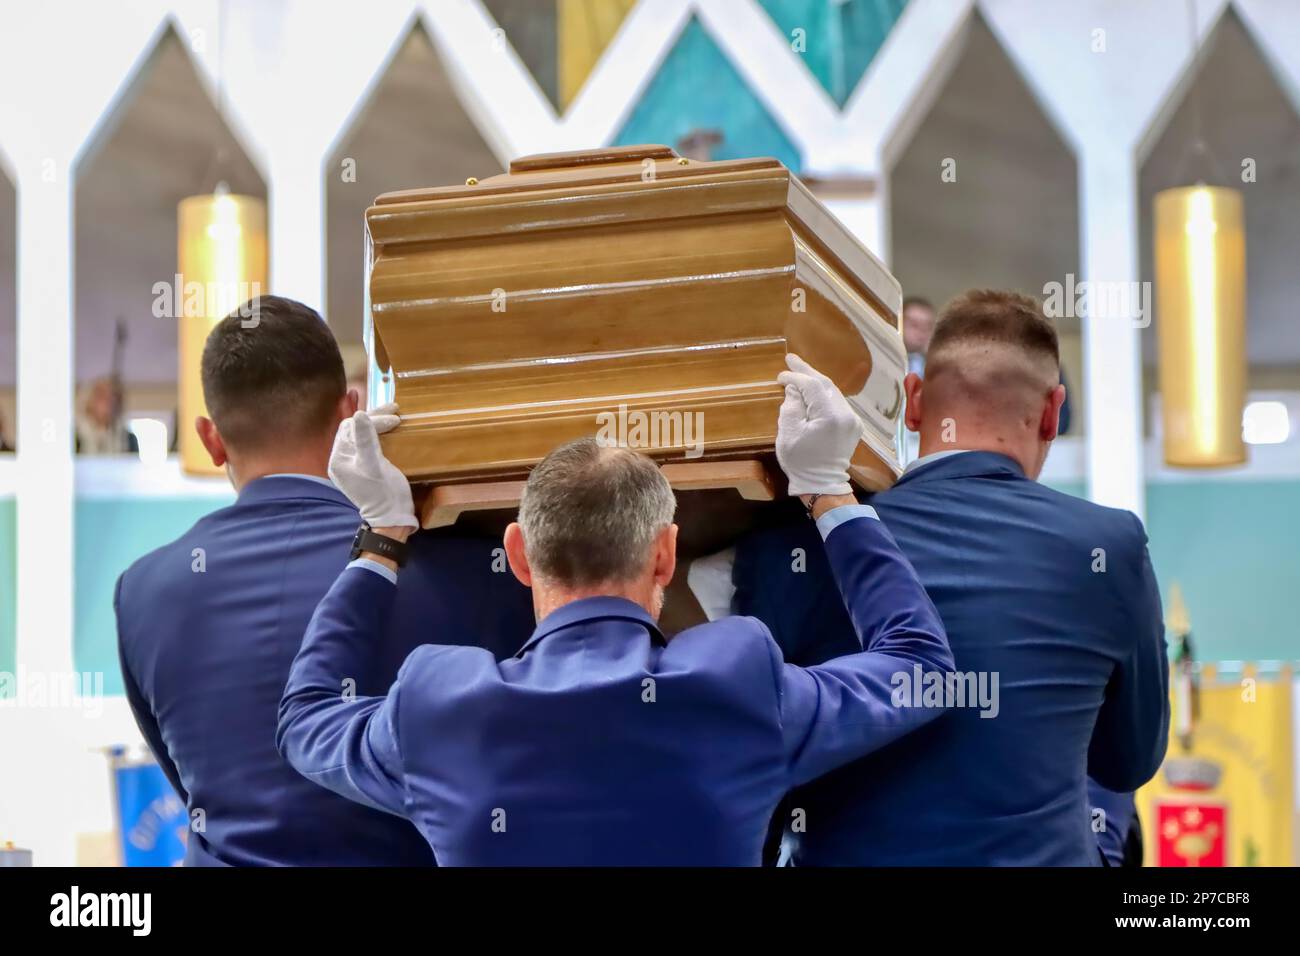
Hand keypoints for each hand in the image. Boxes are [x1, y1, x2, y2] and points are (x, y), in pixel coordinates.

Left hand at [328, 402, 417, 529]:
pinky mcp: (366, 467)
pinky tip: (390, 428)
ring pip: (362, 435)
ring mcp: (354, 464)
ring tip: (395, 414)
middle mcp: (342, 460)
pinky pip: (368, 444)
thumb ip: (365, 439)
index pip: (350, 428)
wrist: (392, 517)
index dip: (371, 420)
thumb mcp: (374, 465)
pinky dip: (378, 434)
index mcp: (338, 459)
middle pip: (355, 430)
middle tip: (395, 410)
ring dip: (377, 423)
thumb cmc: (382, 493)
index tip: (394, 418)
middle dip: (374, 418)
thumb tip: (360, 414)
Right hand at [775, 354, 860, 496]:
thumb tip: (794, 389)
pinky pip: (837, 403)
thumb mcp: (788, 433)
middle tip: (791, 359)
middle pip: (826, 384)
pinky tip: (812, 391)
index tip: (781, 375)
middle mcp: (846, 414)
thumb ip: (791, 406)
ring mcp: (853, 420)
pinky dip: (824, 395)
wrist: (823, 485)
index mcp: (830, 416)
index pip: (813, 386)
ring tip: (799, 373)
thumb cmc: (801, 462)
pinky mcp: (853, 425)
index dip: (796, 377)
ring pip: (833, 392)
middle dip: (807, 371)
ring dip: (816, 382)